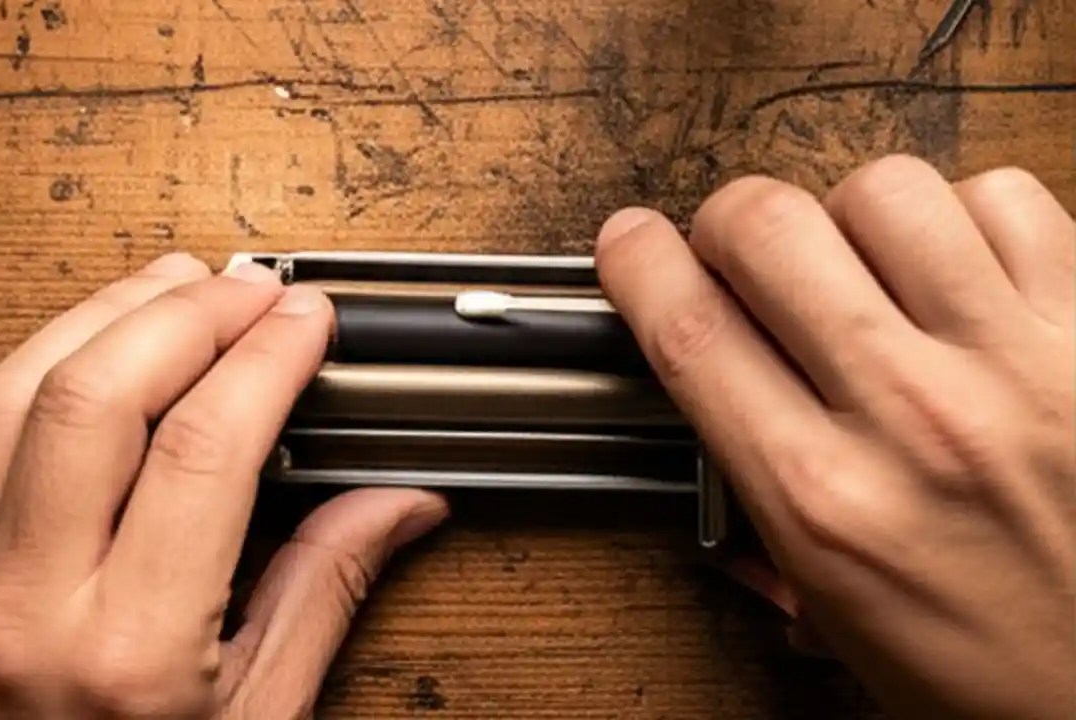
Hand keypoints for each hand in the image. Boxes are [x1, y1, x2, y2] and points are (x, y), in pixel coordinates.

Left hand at [0, 254, 447, 718]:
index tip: (306, 321)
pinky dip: (5, 381)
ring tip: (165, 291)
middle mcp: (27, 611)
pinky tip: (63, 362)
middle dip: (184, 314)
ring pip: (6, 399)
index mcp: (132, 651)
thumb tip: (401, 504)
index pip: (207, 447)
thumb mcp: (261, 719)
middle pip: (99, 396)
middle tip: (245, 290)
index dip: (267, 358)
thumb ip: (326, 593)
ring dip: (93, 319)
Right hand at [596, 156, 1073, 719]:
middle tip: (739, 253)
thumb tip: (710, 428)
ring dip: (847, 214)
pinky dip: (968, 214)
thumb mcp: (839, 621)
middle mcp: (916, 418)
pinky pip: (1010, 200)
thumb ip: (758, 525)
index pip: (690, 331)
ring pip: (886, 191)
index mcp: (824, 503)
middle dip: (726, 221)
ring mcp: (1018, 364)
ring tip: (860, 261)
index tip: (629, 245)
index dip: (637, 263)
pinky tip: (957, 267)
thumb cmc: (1002, 680)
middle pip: (769, 229)